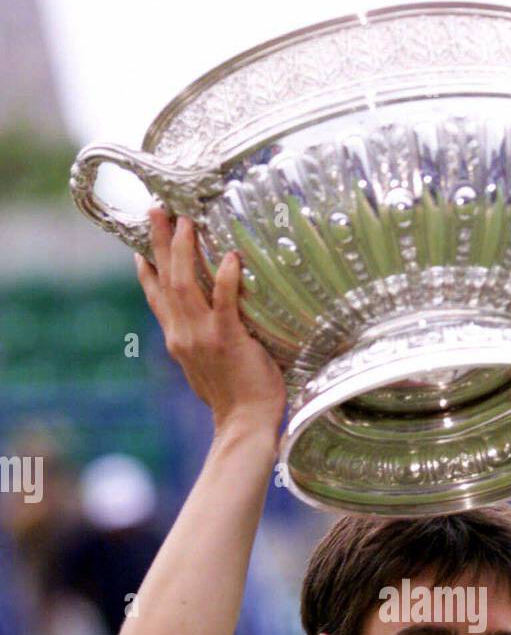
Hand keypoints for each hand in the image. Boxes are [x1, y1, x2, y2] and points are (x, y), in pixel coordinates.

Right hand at [135, 207, 286, 438]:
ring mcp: (203, 337)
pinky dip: (225, 278)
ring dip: (184, 250)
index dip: (148, 271)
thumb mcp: (206, 370)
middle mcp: (183, 335)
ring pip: (186, 285)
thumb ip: (202, 346)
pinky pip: (224, 303)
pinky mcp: (227, 340)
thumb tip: (207, 331)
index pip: (157, 299)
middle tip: (157, 210)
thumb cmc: (235, 399)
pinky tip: (231, 257)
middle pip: (166, 280)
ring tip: (186, 221)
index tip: (141, 248)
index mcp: (178, 341)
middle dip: (160, 243)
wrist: (244, 424)